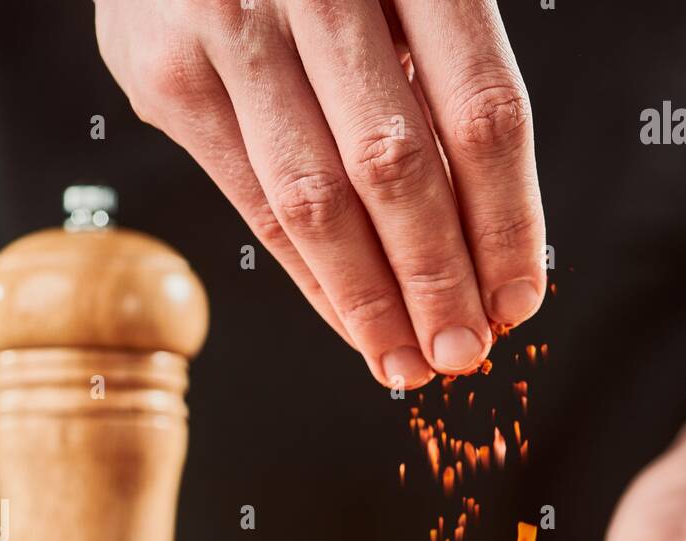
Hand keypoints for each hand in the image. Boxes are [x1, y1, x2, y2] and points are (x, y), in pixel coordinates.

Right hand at [95, 0, 545, 386]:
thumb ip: (432, 81)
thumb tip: (482, 241)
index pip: (482, 110)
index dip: (506, 223)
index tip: (516, 300)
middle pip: (398, 164)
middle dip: (438, 279)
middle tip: (462, 350)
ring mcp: (233, 23)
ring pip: (318, 199)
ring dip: (372, 300)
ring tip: (408, 361)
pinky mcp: (169, 73)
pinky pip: (255, 204)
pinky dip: (312, 278)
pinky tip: (350, 322)